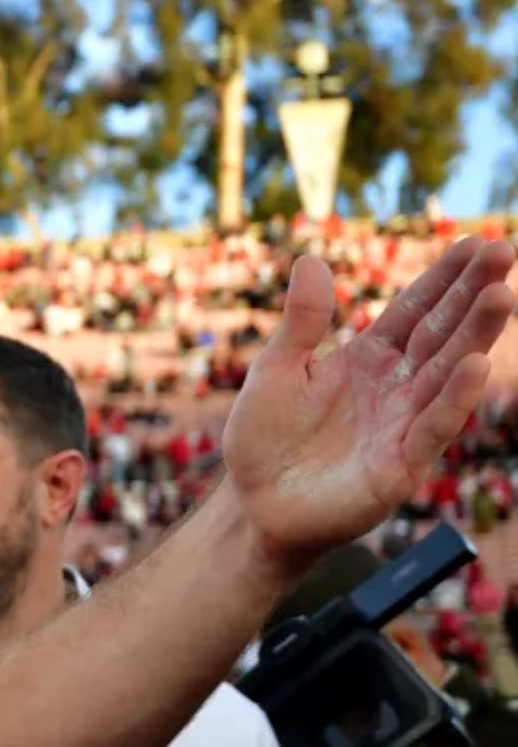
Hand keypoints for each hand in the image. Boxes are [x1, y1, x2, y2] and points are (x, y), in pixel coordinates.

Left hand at [220, 238, 513, 563]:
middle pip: (441, 333)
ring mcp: (404, 425)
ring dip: (474, 335)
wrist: (254, 503)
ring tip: (502, 295)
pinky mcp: (401, 466)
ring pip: (446, 373)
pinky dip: (453, 398)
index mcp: (369, 359)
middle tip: (504, 251)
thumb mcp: (277, 369)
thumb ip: (301, 321)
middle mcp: (396, 387)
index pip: (415, 310)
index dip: (444, 278)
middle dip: (473, 294)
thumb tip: (309, 259)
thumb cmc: (265, 436)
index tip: (475, 242)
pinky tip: (477, 366)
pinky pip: (432, 427)